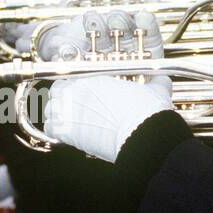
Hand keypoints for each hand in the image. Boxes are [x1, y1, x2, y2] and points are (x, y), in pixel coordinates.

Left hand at [45, 75, 172, 161]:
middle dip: (64, 98)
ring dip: (57, 114)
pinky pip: (51, 128)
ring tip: (67, 121)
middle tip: (74, 107)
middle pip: (58, 90)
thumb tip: (162, 80)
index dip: (75, 86)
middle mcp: (78, 90)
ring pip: (50, 108)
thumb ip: (156, 82)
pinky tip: (64, 136)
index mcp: (96, 77)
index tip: (81, 93)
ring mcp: (69, 109)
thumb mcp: (155, 89)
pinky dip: (55, 132)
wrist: (143, 133)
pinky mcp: (67, 130)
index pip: (72, 76)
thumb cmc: (147, 112)